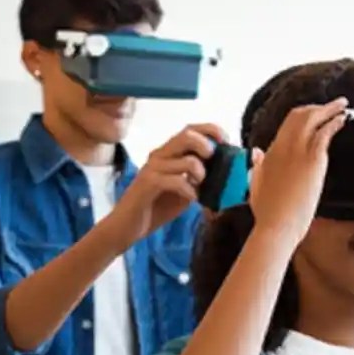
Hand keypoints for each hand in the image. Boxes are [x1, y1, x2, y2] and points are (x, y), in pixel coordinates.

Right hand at [106, 123, 226, 246]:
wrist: (127, 226)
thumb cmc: (157, 206)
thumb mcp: (185, 190)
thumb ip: (200, 178)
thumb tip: (226, 171)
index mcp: (168, 153)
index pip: (190, 129)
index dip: (210, 130)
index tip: (226, 140)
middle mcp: (160, 155)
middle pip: (187, 135)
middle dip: (207, 146)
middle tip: (212, 161)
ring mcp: (153, 168)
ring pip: (187, 160)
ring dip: (202, 174)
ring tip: (200, 186)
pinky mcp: (148, 184)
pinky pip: (177, 181)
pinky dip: (191, 191)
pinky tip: (191, 199)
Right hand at [248, 98, 348, 241]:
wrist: (277, 226)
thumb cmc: (268, 213)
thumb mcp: (255, 185)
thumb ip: (256, 166)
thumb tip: (257, 152)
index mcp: (271, 153)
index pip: (287, 126)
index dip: (302, 117)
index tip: (314, 115)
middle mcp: (283, 146)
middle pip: (299, 115)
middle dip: (316, 107)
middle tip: (332, 105)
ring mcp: (298, 151)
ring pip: (312, 118)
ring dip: (329, 109)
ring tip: (342, 105)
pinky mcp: (313, 159)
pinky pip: (325, 131)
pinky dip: (335, 121)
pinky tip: (343, 119)